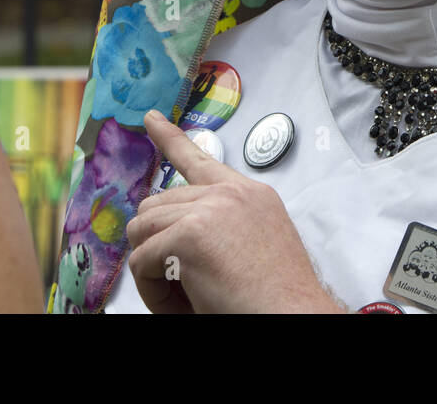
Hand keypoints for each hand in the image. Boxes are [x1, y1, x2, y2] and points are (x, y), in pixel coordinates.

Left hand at [125, 109, 347, 313]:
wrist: (293, 316)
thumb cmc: (276, 298)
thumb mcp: (256, 244)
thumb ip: (220, 224)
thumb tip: (170, 230)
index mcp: (249, 194)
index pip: (199, 158)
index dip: (170, 138)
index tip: (151, 120)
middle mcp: (230, 193)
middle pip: (157, 206)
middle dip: (156, 247)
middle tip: (180, 285)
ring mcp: (209, 209)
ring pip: (143, 231)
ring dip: (152, 270)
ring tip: (183, 296)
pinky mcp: (190, 235)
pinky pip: (142, 261)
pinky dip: (152, 290)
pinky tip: (183, 302)